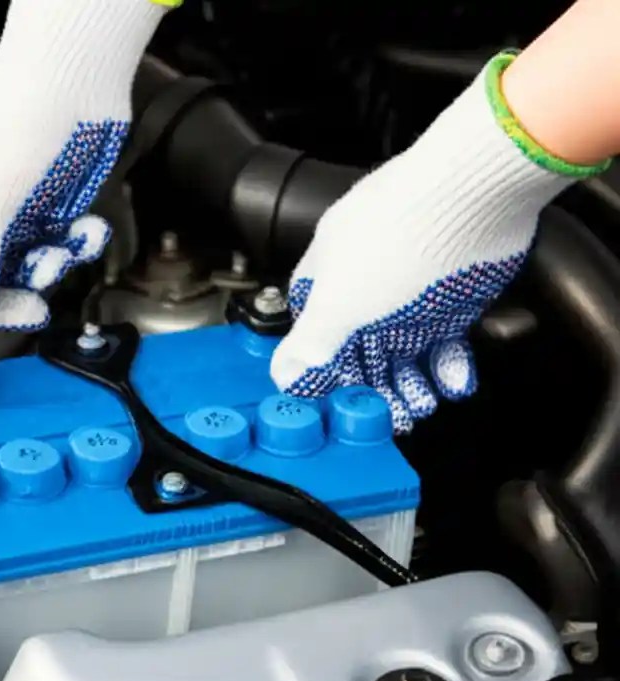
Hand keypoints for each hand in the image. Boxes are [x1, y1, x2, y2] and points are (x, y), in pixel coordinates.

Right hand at [0, 0, 164, 329]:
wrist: (77, 72)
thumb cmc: (19, 113)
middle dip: (16, 288)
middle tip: (39, 299)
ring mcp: (15, 208)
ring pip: (28, 264)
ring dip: (53, 264)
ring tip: (68, 246)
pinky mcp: (51, 202)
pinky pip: (60, 243)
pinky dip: (77, 242)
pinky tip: (87, 229)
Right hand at [270, 55, 586, 433]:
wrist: (474, 191)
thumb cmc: (401, 234)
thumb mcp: (340, 304)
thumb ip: (310, 345)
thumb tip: (283, 375)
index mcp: (330, 275)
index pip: (317, 331)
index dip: (327, 368)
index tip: (341, 399)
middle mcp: (369, 278)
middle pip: (363, 345)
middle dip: (375, 383)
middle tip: (389, 412)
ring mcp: (414, 283)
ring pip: (407, 345)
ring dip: (412, 380)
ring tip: (422, 404)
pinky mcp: (457, 287)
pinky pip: (449, 335)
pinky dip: (450, 363)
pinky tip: (453, 381)